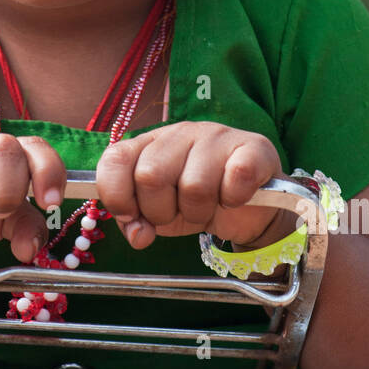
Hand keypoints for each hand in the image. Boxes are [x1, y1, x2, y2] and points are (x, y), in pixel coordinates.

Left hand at [95, 122, 286, 250]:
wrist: (251, 210)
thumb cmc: (195, 205)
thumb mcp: (157, 216)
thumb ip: (136, 222)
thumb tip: (138, 235)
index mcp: (149, 144)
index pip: (115, 160)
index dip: (117, 196)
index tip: (132, 216)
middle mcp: (180, 133)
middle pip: (150, 175)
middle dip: (160, 210)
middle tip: (177, 213)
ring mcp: (217, 136)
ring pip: (194, 185)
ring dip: (198, 212)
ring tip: (206, 208)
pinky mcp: (253, 147)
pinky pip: (235, 178)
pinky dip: (232, 199)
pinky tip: (234, 199)